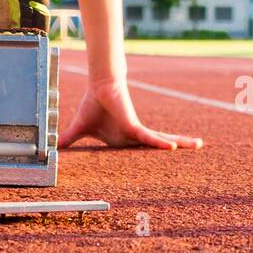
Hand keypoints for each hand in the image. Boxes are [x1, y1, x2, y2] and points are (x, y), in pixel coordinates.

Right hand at [58, 78, 200, 150]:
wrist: (96, 87)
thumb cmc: (92, 105)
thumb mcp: (80, 129)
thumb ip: (69, 139)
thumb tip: (52, 149)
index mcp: (126, 139)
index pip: (145, 149)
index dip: (156, 153)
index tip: (171, 165)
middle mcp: (135, 136)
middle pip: (160, 143)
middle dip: (180, 145)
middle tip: (199, 146)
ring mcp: (136, 131)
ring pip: (161, 141)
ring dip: (180, 143)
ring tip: (200, 144)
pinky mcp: (133, 126)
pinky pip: (148, 138)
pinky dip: (158, 143)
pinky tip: (171, 148)